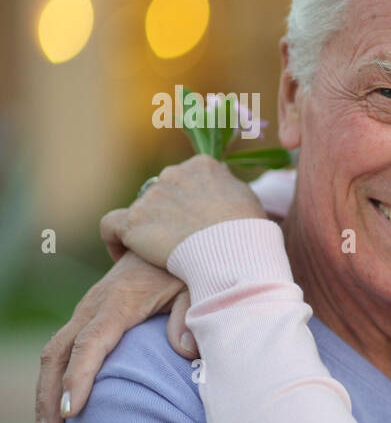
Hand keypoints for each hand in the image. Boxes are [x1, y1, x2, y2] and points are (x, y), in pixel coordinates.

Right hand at [35, 252, 193, 422]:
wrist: (169, 238)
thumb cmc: (186, 267)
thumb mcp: (197, 284)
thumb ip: (191, 314)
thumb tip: (185, 350)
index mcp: (119, 301)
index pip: (91, 343)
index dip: (79, 378)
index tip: (72, 412)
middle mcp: (94, 306)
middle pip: (58, 353)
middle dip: (50, 396)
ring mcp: (87, 311)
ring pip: (54, 352)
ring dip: (46, 393)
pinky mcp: (89, 316)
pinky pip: (64, 349)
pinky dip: (55, 379)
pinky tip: (60, 408)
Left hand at [101, 154, 265, 269]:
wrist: (231, 253)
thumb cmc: (247, 231)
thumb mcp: (248, 198)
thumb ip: (228, 186)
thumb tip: (221, 181)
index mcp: (202, 165)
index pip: (188, 178)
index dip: (191, 201)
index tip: (198, 221)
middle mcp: (172, 173)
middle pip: (163, 192)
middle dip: (170, 214)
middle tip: (183, 242)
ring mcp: (150, 196)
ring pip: (142, 211)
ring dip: (150, 230)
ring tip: (162, 256)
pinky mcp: (133, 221)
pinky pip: (111, 225)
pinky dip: (114, 240)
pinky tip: (124, 254)